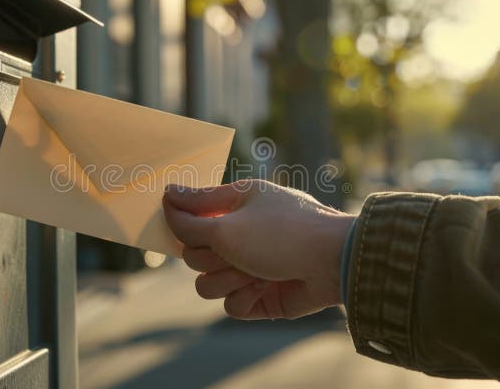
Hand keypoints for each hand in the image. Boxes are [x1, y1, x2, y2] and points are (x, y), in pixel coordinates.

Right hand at [163, 179, 354, 319]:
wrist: (334, 263)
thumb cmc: (282, 233)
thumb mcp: (228, 224)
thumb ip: (190, 219)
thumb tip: (166, 194)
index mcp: (233, 206)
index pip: (189, 215)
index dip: (181, 225)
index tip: (176, 227)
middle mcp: (239, 236)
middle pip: (193, 257)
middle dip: (211, 259)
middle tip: (235, 253)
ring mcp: (249, 267)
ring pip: (207, 286)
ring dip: (227, 281)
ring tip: (255, 273)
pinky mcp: (261, 296)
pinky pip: (231, 306)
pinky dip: (245, 299)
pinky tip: (266, 287)